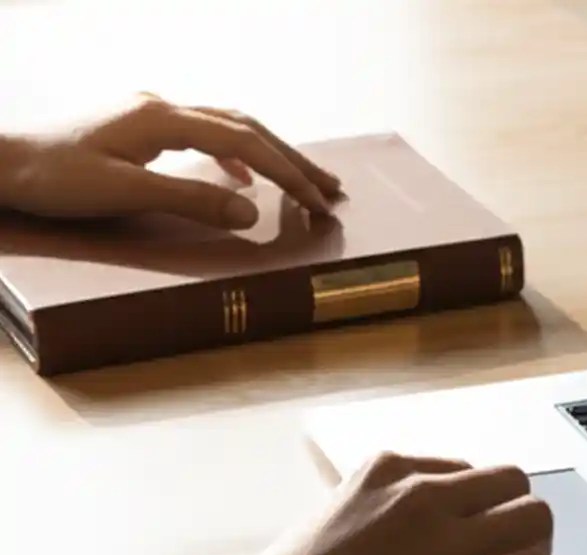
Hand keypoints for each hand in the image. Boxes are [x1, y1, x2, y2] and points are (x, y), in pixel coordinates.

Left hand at [0, 92, 340, 228]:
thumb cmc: (51, 178)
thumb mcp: (123, 194)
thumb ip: (191, 200)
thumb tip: (251, 212)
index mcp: (163, 118)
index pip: (246, 143)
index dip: (288, 173)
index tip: (318, 202)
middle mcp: (163, 106)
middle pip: (248, 126)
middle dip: (294, 159)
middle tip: (331, 188)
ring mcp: (151, 113)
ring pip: (230, 126)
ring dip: (271, 154)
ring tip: (303, 180)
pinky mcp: (140, 126)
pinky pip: (206, 134)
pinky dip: (237, 155)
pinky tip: (242, 177)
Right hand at [236, 453, 553, 554]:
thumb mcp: (336, 513)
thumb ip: (385, 508)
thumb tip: (420, 530)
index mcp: (388, 466)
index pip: (466, 470)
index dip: (477, 508)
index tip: (471, 537)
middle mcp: (421, 491)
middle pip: (513, 480)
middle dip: (517, 517)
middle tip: (507, 554)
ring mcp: (441, 538)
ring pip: (534, 517)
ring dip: (535, 548)